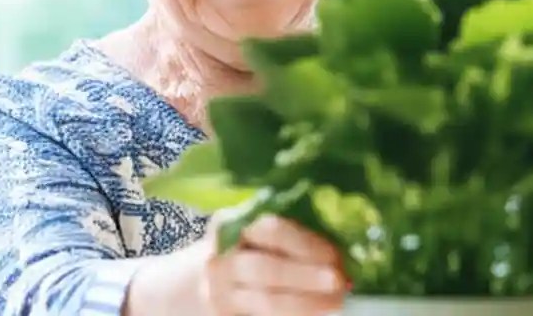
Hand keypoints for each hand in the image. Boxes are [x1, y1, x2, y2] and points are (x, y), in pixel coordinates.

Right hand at [127, 213, 346, 314]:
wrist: (190, 285)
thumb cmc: (241, 252)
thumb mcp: (253, 235)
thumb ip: (289, 238)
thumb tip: (343, 250)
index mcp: (233, 227)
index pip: (272, 231)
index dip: (307, 244)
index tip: (337, 256)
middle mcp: (222, 261)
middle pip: (265, 269)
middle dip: (305, 277)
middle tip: (339, 283)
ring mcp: (220, 295)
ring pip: (263, 303)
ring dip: (303, 305)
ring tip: (333, 305)